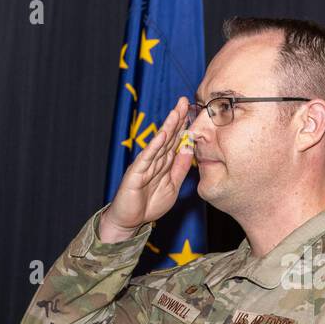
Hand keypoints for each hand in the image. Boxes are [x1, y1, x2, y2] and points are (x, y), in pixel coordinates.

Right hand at [98, 97, 193, 240]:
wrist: (130, 222)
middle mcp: (154, 161)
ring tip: (176, 112)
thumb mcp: (173, 186)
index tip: (194, 110)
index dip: (184, 126)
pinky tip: (162, 135)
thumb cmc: (149, 205)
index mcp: (164, 164)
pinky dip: (154, 146)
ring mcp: (144, 165)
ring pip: (159, 143)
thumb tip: (189, 149)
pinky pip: (146, 158)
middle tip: (185, 101)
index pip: (176, 141)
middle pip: (168, 137)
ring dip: (168, 127)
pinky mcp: (135, 174)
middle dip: (177, 119)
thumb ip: (181, 168)